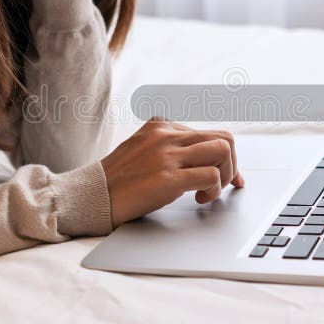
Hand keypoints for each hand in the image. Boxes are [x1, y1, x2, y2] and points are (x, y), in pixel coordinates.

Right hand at [100, 118, 246, 227]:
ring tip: (209, 191)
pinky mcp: (167, 178)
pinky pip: (211, 176)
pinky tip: (198, 198)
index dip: (225, 156)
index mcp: (161, 125)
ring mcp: (167, 155)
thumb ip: (169, 146)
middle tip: (222, 184)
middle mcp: (166, 135)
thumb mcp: (143, 149)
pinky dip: (214, 190)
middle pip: (224, 138)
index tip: (227, 175)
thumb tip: (205, 157)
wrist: (91, 195)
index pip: (209, 132)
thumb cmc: (118, 179)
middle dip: (231, 165)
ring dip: (225, 175)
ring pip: (223, 151)